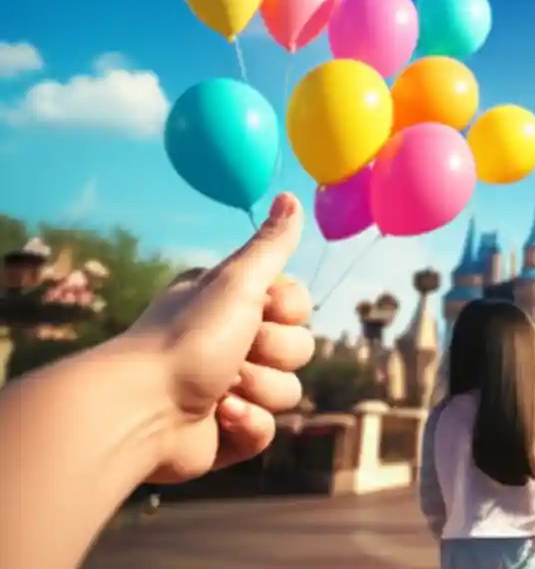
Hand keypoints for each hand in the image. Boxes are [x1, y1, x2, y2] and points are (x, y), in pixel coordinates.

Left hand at [126, 193, 314, 482]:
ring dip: (259, 390)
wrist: (140, 409)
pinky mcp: (228, 432)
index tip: (262, 308)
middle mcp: (231, 341)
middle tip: (235, 351)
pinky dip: (248, 425)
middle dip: (273, 354)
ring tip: (219, 390)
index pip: (298, 306)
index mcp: (231, 302)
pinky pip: (268, 430)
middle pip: (299, 348)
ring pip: (288, 391)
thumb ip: (271, 244)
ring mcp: (230, 388)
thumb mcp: (237, 281)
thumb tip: (291, 197)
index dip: (288, 311)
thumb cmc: (187, 338)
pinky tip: (219, 417)